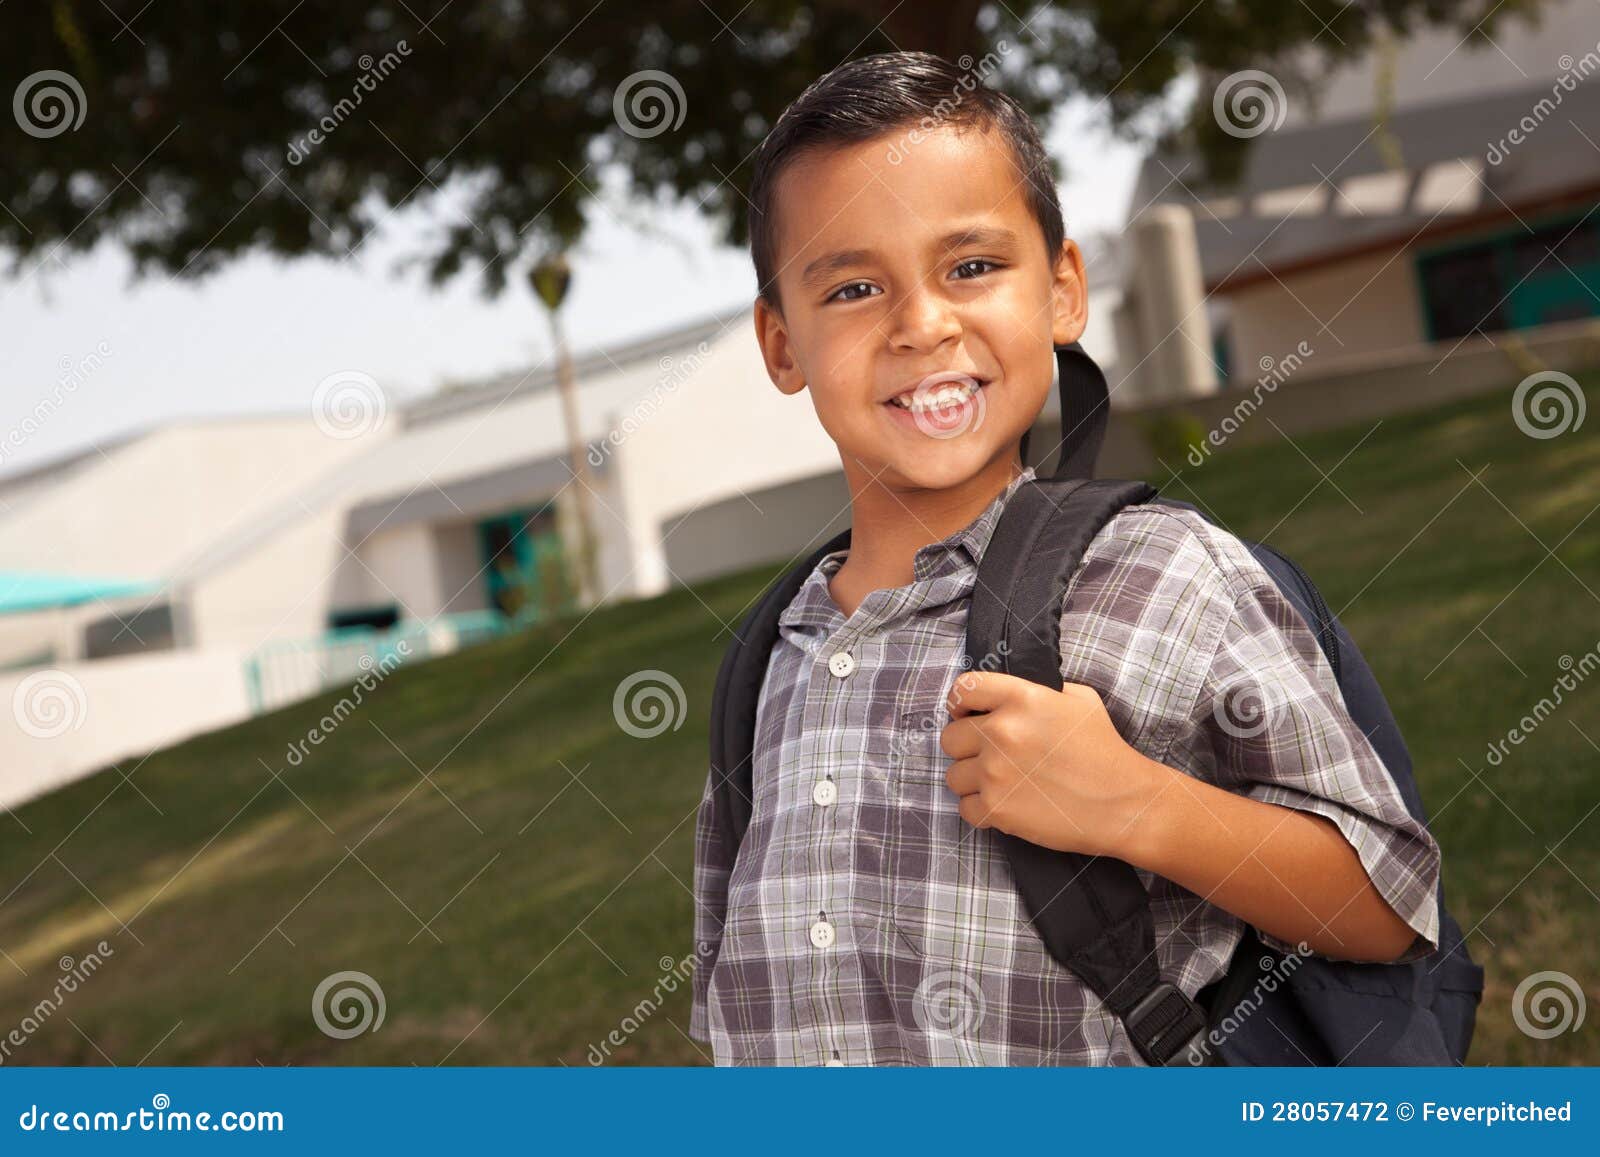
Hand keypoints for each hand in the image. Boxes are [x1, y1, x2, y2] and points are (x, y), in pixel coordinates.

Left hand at [939, 670, 1167, 858]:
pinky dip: (981, 810)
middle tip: (992, 757)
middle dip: (967, 747)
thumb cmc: (1105, 751)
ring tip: (1002, 784)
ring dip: (973, 781)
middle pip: (950, 738)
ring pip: (953, 776)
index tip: (966, 716)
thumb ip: (1038, 691)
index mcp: (1021, 698)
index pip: (963, 689)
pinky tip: (1006, 805)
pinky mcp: (997, 809)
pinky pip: (965, 808)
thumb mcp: (1079, 700)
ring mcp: (996, 772)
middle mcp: (1002, 731)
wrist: (1125, 803)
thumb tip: (1008, 696)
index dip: (960, 703)